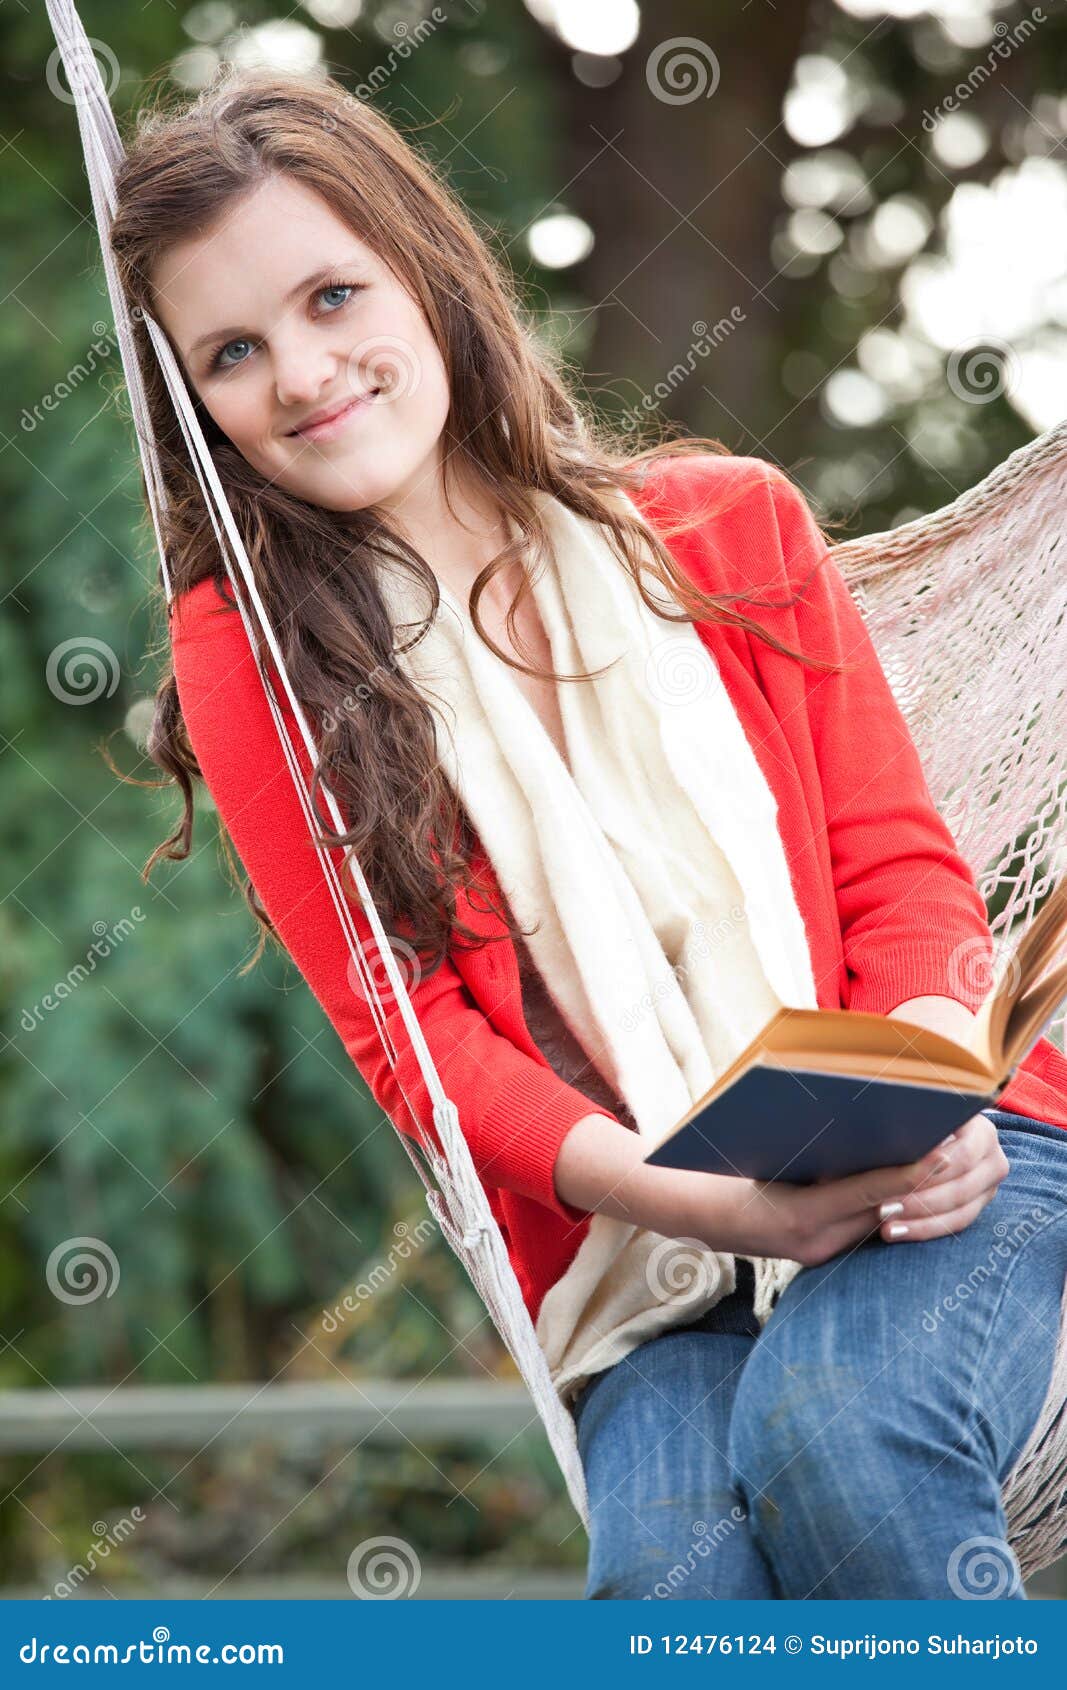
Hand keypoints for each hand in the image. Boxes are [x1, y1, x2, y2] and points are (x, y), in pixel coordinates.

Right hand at [676, 1128, 971, 1267]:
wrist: (691, 1213)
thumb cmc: (723, 1175)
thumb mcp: (768, 1158)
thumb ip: (817, 1155)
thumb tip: (865, 1135)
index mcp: (801, 1216)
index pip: (868, 1192)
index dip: (909, 1173)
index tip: (941, 1153)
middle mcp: (813, 1242)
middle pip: (878, 1209)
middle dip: (913, 1183)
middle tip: (946, 1150)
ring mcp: (814, 1253)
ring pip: (872, 1221)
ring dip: (898, 1195)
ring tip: (928, 1163)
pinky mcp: (813, 1253)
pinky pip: (856, 1229)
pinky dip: (874, 1206)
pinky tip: (891, 1185)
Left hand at [872, 1110, 1009, 1243]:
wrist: (917, 1132)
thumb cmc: (906, 1121)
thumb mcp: (908, 1123)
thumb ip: (911, 1139)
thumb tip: (926, 1159)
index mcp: (980, 1128)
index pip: (962, 1157)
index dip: (930, 1173)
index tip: (897, 1186)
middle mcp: (992, 1155)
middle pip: (962, 1188)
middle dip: (921, 1202)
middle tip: (883, 1209)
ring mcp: (988, 1182)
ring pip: (961, 1211)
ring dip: (921, 1222)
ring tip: (886, 1227)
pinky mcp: (978, 1203)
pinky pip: (956, 1223)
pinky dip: (925, 1229)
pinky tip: (897, 1231)